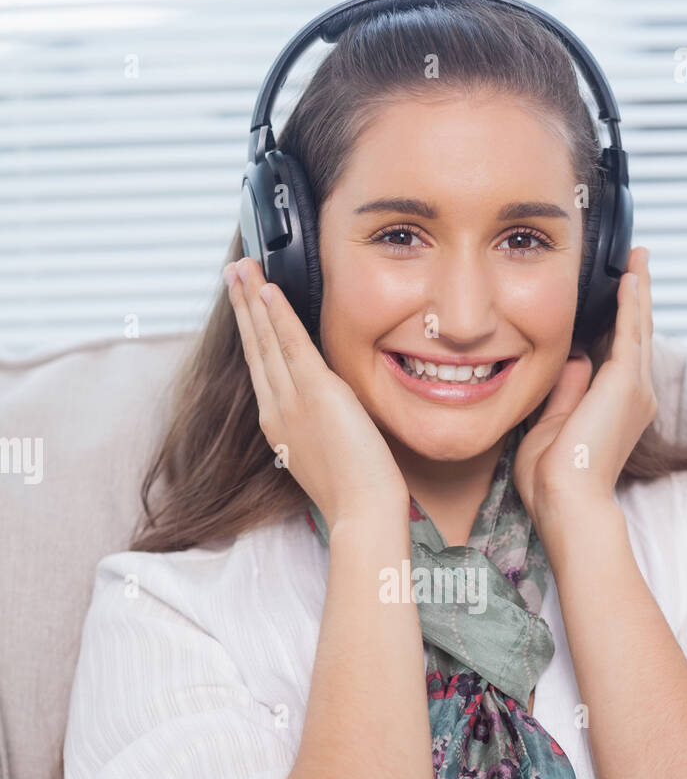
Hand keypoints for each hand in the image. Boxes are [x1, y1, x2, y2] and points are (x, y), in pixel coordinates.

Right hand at [224, 256, 408, 529]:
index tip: (245, 306)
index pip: (262, 369)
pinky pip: (291, 344)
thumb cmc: (355, 493)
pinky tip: (267, 289)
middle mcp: (277, 411)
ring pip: (266, 340)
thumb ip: (320, 426)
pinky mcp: (315, 393)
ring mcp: (292, 400)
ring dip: (252, 299)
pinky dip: (277, 314)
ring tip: (241, 266)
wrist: (362, 511)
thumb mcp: (328, 454)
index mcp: (280, 427)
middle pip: (255, 348)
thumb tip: (329, 407)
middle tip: (232, 271)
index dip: (251, 333)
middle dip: (243, 307)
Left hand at [513, 246, 656, 531]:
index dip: (620, 323)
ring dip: (637, 291)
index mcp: (617, 408)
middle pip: (637, 335)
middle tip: (635, 263)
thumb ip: (565, 391)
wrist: (567, 500)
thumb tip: (574, 359)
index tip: (615, 296)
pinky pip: (631, 331)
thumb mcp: (552, 425)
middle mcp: (634, 396)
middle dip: (636, 297)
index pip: (620, 355)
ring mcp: (635, 389)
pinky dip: (631, 302)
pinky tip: (629, 276)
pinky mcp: (626, 382)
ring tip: (637, 259)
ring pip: (639, 327)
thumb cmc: (553, 479)